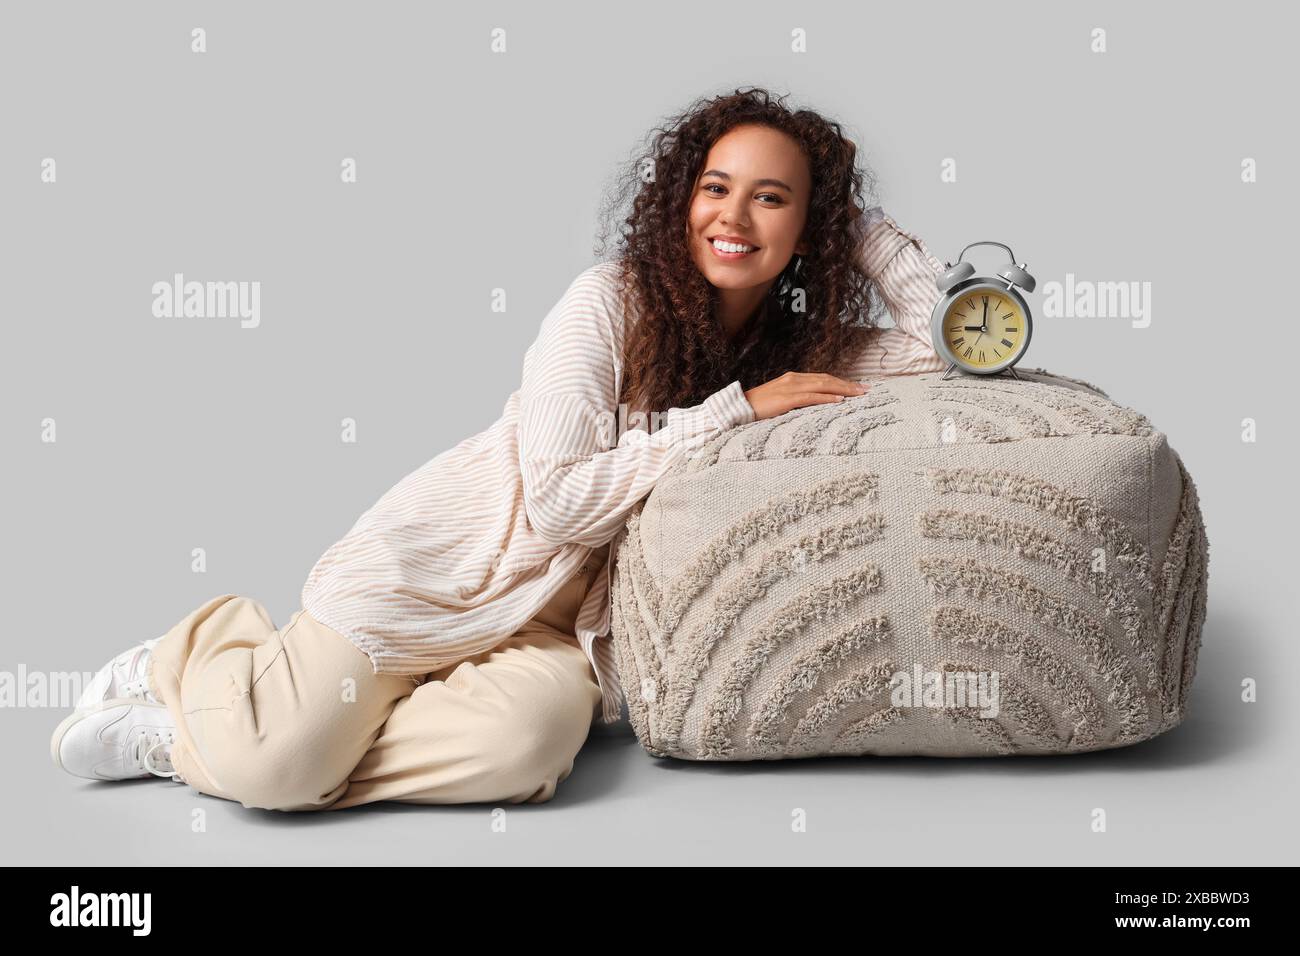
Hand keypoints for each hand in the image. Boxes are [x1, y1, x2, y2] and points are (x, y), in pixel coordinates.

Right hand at [742, 372, 869, 421]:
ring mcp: (790, 387)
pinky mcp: (787, 398)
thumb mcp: (780, 401)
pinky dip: (827, 398)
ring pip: (823, 385)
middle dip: (848, 384)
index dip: (841, 382)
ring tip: (859, 394)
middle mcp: (794, 379)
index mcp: (793, 379)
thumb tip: (813, 407)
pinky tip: (840, 401)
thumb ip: (796, 401)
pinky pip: (811, 397)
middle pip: (827, 379)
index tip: (857, 387)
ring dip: (843, 389)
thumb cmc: (757, 408)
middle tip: (866, 389)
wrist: (737, 408)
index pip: (822, 378)